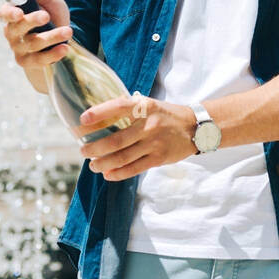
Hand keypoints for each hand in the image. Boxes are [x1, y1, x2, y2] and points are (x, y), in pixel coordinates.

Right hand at [0, 0, 71, 71]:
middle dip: (32, 21)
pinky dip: (52, 55)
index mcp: (12, 14)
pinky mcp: (30, 62)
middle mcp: (12, 32)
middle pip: (18, 28)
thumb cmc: (49, 11)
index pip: (4, 14)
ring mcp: (20, 48)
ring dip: (51, 37)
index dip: (9, 13)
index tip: (18, 12)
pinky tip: (64, 48)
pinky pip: (39, 60)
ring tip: (68, 31)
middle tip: (46, 15)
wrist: (61, 34)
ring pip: (33, 43)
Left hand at [76, 94, 198, 180]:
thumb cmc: (165, 115)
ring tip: (93, 165)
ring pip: (122, 158)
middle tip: (83, 151)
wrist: (196, 127)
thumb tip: (98, 116)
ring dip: (102, 164)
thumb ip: (129, 109)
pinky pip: (134, 169)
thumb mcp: (150, 105)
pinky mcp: (159, 158)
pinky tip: (108, 174)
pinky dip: (117, 173)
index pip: (120, 106)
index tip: (82, 119)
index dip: (100, 112)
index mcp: (145, 106)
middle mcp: (149, 124)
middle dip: (94, 148)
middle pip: (115, 140)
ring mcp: (154, 142)